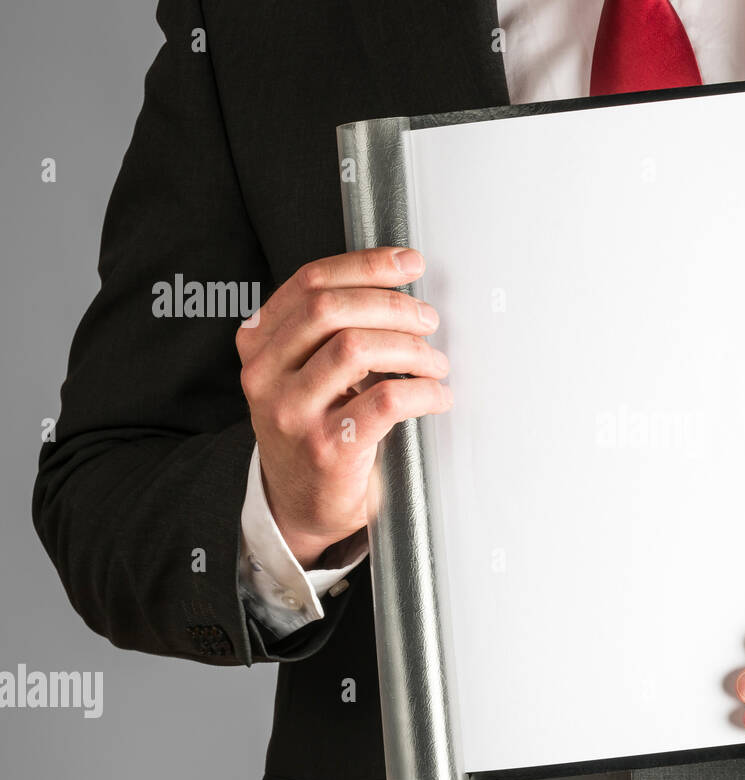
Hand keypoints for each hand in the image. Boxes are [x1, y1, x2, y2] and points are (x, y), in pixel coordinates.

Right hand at [235, 247, 450, 568]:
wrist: (300, 503)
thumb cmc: (316, 425)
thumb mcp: (305, 369)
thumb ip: (331, 327)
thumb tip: (400, 277)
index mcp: (259, 343)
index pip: (311, 282)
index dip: (366, 265)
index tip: (409, 263)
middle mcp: (266, 375)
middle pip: (331, 309)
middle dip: (392, 305)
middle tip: (428, 320)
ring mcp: (293, 414)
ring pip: (356, 348)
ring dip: (410, 348)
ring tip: (435, 363)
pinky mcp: (327, 449)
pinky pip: (384, 401)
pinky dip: (423, 391)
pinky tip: (437, 396)